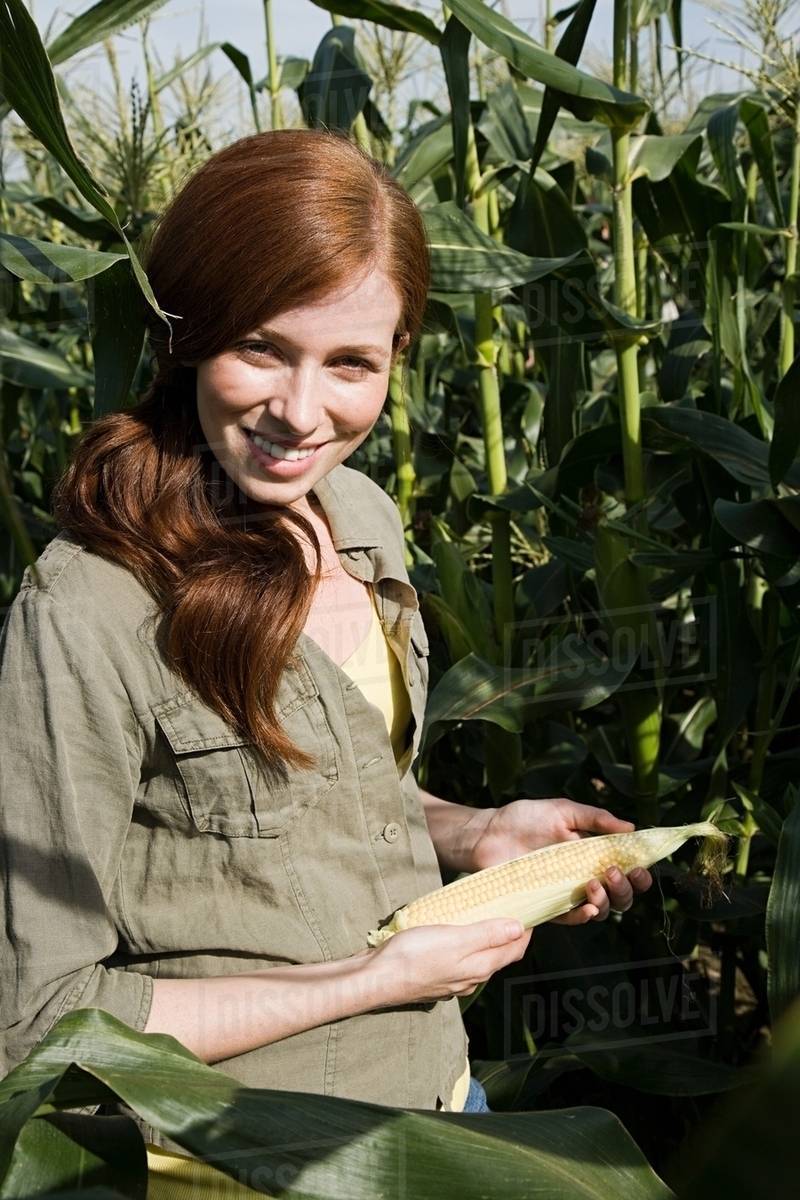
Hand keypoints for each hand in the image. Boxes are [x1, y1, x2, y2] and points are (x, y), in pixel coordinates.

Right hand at [366, 919, 532, 1005]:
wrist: (375, 980)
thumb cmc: (413, 956)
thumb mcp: (454, 939)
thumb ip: (487, 934)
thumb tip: (519, 928)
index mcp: (479, 967)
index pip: (514, 949)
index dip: (525, 929)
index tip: (530, 908)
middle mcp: (469, 979)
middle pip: (498, 955)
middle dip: (509, 934)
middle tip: (511, 908)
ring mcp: (451, 982)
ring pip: (478, 959)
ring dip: (487, 940)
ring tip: (485, 916)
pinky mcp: (433, 978)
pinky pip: (459, 961)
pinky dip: (465, 947)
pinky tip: (455, 935)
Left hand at [468, 797, 652, 925]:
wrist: (488, 833)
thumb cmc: (525, 819)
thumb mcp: (563, 811)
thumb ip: (596, 819)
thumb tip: (631, 828)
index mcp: (592, 854)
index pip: (626, 871)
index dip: (639, 873)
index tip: (641, 867)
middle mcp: (584, 876)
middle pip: (620, 895)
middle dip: (626, 888)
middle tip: (614, 872)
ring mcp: (566, 893)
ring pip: (600, 910)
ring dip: (606, 901)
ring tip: (594, 883)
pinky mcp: (547, 905)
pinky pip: (571, 918)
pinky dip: (583, 916)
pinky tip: (586, 907)